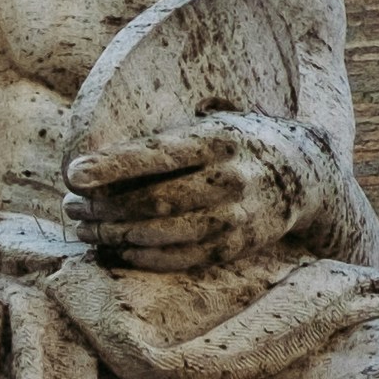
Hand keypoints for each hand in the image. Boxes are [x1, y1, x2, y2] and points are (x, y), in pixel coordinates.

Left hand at [72, 113, 304, 271]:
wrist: (308, 174)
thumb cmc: (242, 142)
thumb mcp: (217, 119)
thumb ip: (171, 129)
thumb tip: (109, 143)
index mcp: (218, 139)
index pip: (155, 155)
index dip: (111, 167)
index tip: (73, 175)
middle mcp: (229, 178)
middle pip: (152, 201)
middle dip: (103, 208)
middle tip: (70, 207)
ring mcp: (235, 216)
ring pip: (161, 235)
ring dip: (114, 236)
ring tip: (86, 228)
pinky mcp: (237, 246)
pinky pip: (181, 259)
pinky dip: (142, 258)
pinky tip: (117, 249)